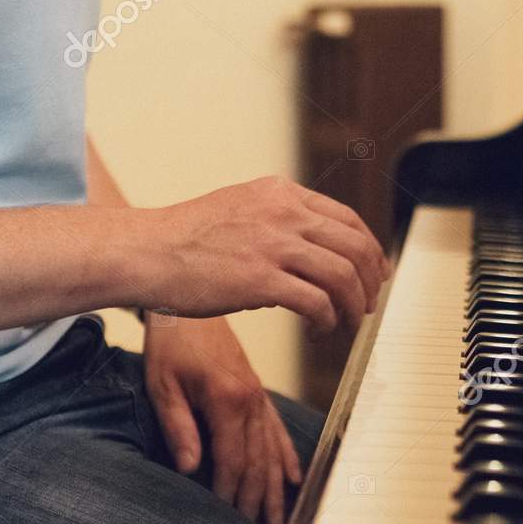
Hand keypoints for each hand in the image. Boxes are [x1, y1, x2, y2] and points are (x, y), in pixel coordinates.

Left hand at [144, 315, 301, 523]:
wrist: (187, 304)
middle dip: (256, 499)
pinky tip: (293, 479)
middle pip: (257, 461)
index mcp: (228, 400)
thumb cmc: (170, 343)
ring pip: (271, 451)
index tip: (225, 517)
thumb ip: (179, 427)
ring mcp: (258, 397)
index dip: (229, 491)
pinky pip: (277, 430)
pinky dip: (286, 456)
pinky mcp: (257, 391)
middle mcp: (250, 401)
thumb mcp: (163, 384)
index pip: (232, 459)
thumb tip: (190, 468)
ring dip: (274, 487)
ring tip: (278, 519)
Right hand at [148, 176, 386, 330]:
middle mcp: (284, 213)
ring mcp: (274, 244)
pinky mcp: (262, 279)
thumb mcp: (239, 209)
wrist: (147, 252)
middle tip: (368, 304)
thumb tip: (308, 253)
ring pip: (342, 276)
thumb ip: (276, 222)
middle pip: (354, 247)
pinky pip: (317, 303)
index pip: (347, 219)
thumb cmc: (185, 239)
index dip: (369, 249)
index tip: (374, 273)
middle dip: (370, 281)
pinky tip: (320, 330)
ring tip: (348, 324)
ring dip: (354, 306)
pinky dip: (327, 320)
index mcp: (281, 193)